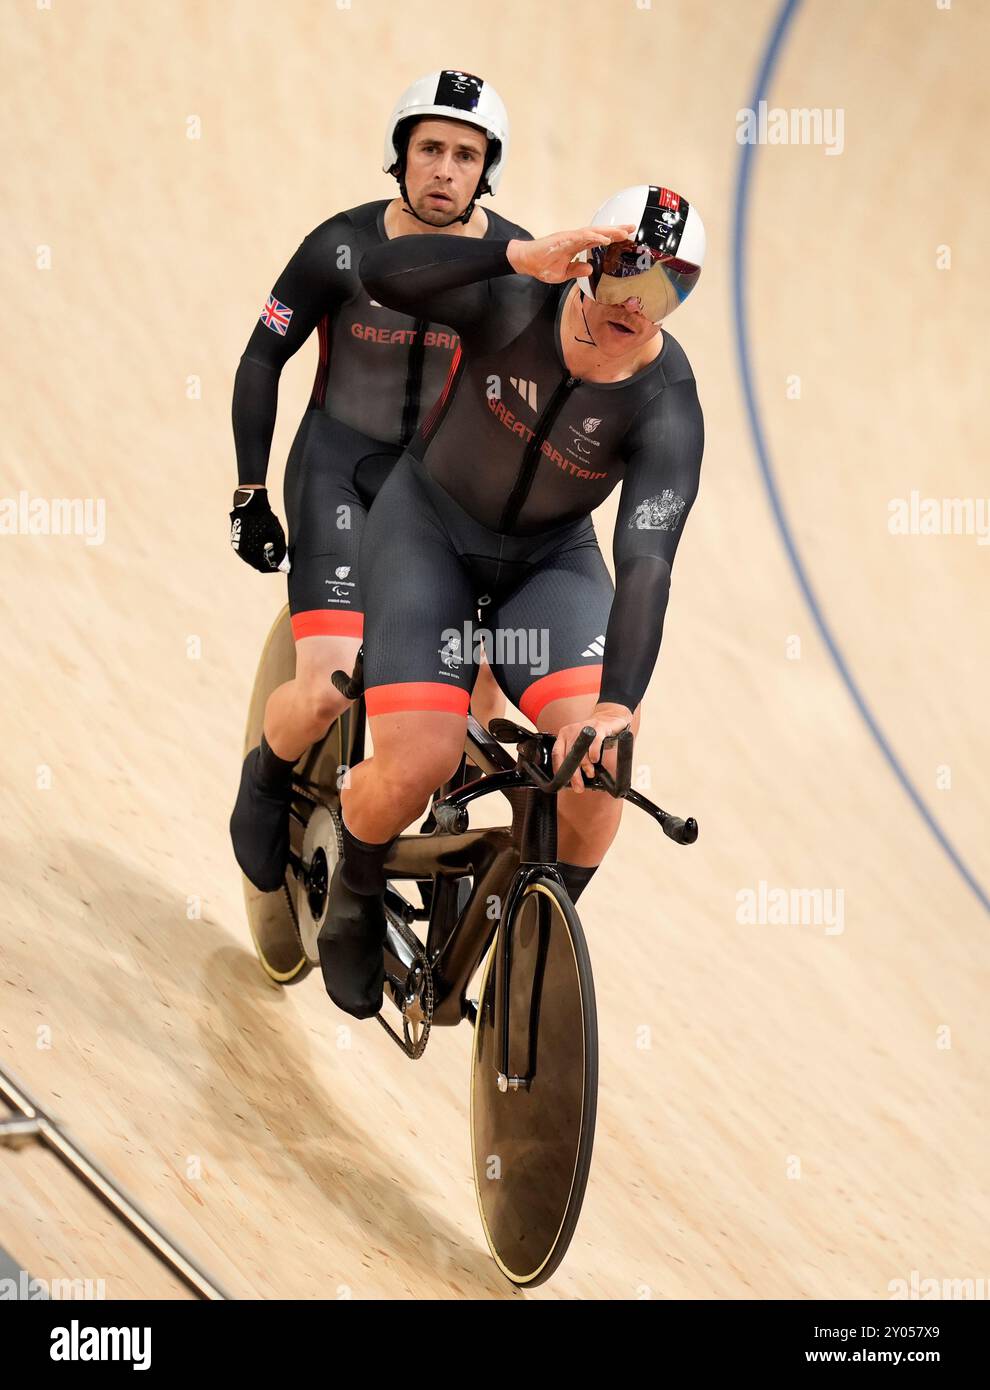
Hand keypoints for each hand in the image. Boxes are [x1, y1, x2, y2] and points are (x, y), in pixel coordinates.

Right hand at [229, 486, 289, 572]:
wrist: (250, 504)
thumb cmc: (265, 519)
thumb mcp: (277, 536)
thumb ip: (281, 552)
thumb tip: (283, 565)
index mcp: (251, 552)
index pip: (263, 567)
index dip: (273, 568)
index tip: (281, 565)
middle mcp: (241, 552)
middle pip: (256, 564)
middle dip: (267, 562)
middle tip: (277, 559)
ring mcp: (237, 546)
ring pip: (250, 558)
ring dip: (260, 557)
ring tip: (271, 551)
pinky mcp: (235, 541)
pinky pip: (246, 552)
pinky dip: (254, 552)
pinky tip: (262, 545)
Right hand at [506, 224, 636, 284]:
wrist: (525, 261)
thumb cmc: (542, 265)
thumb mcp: (564, 273)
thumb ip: (578, 270)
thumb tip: (591, 268)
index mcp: (577, 245)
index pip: (598, 240)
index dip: (612, 238)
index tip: (626, 237)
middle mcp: (576, 238)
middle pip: (599, 233)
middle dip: (616, 230)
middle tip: (633, 228)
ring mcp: (570, 237)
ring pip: (593, 232)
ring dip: (608, 232)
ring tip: (623, 232)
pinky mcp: (564, 239)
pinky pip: (581, 237)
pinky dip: (593, 236)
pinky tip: (604, 238)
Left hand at [551, 702, 632, 792]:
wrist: (609, 718)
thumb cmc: (593, 735)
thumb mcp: (581, 745)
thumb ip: (576, 758)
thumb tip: (575, 780)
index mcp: (564, 736)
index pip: (557, 754)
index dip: (559, 769)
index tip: (563, 782)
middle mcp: (572, 731)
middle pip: (569, 755)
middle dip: (574, 774)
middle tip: (578, 786)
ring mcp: (585, 728)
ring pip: (581, 750)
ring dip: (585, 765)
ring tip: (590, 773)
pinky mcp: (599, 727)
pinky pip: (594, 741)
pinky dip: (593, 752)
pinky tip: (595, 760)